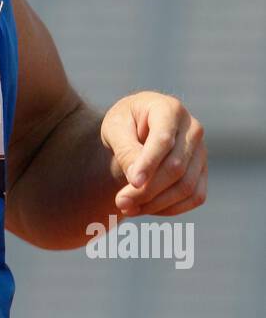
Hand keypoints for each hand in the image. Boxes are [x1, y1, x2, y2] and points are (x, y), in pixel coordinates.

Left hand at [100, 91, 206, 216]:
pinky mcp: (202, 171)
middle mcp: (192, 129)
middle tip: (121, 202)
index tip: (132, 183)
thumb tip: (137, 180)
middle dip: (147, 190)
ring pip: (187, 187)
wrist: (138, 127)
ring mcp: (201, 151)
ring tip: (128, 208)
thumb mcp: (115, 128)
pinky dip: (170, 208)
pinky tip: (145, 208)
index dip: (149, 164)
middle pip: (176, 167)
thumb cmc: (125, 124)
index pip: (163, 140)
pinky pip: (195, 197)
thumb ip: (125, 150)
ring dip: (156, 204)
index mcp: (169, 109)